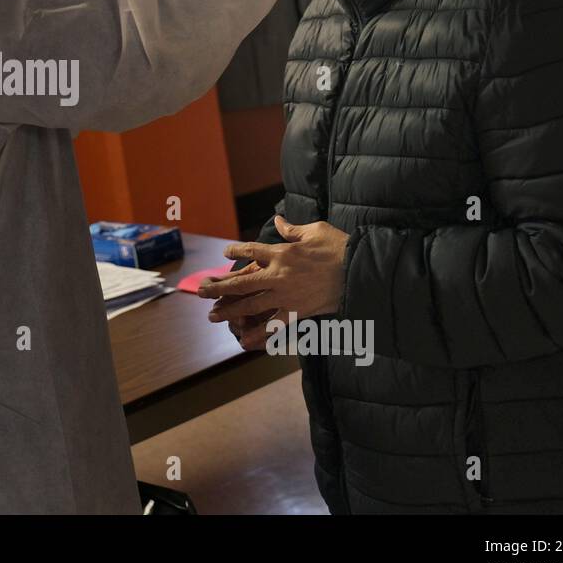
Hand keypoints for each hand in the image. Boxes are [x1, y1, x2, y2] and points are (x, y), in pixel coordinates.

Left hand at [197, 217, 349, 348]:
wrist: (360, 271)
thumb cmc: (339, 247)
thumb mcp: (316, 230)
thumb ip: (293, 229)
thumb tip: (279, 220)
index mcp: (281, 252)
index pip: (250, 250)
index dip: (235, 251)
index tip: (224, 254)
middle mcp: (278, 274)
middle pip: (242, 282)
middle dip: (220, 288)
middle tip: (202, 292)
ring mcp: (286, 295)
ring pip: (251, 305)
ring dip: (230, 311)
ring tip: (213, 317)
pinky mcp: (298, 312)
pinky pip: (274, 325)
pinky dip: (259, 335)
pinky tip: (245, 342)